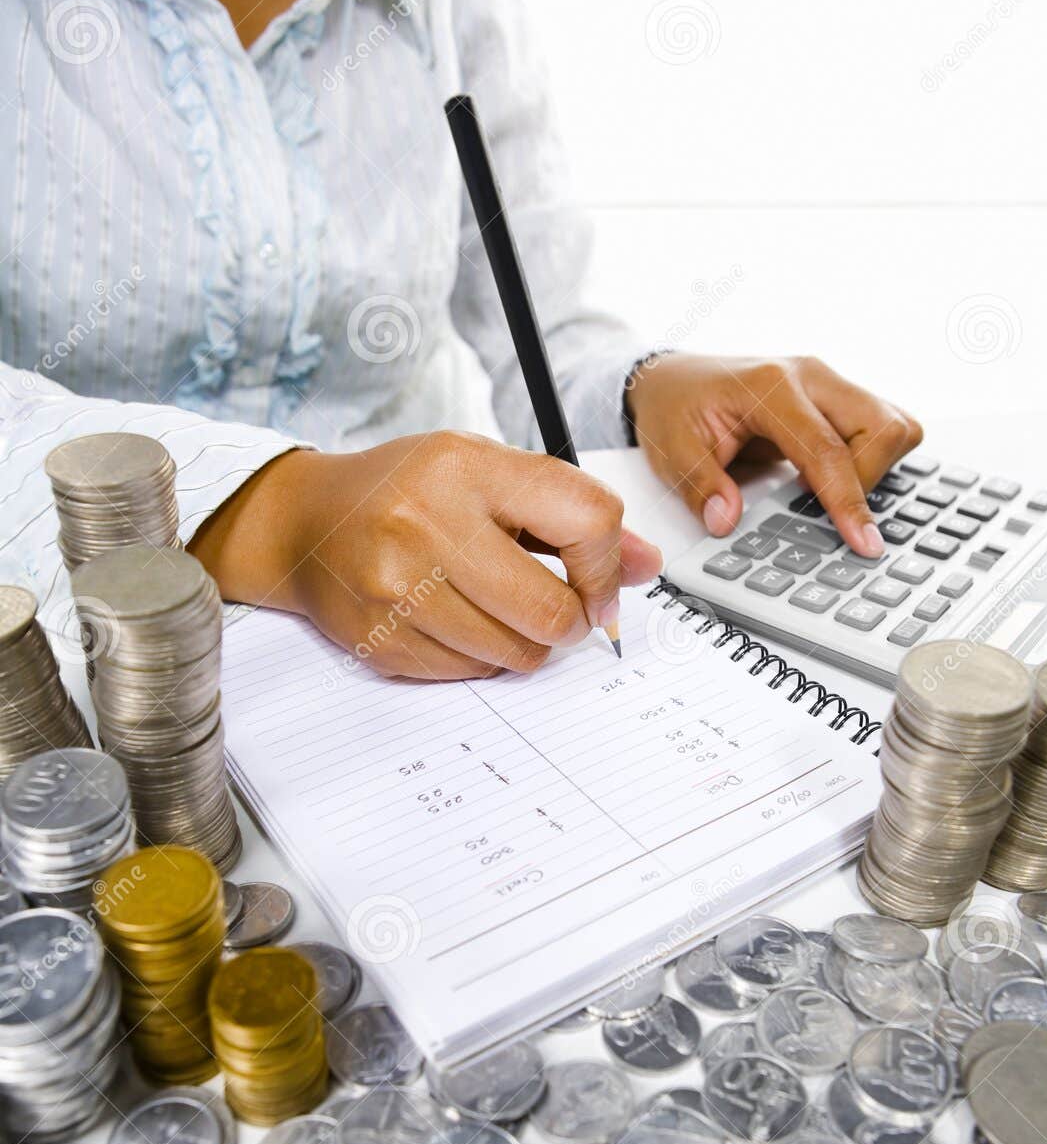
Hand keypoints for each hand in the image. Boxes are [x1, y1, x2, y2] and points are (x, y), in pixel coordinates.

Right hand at [190, 433, 661, 678]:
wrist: (304, 526)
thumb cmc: (405, 491)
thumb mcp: (487, 472)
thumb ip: (569, 511)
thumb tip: (644, 565)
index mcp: (465, 468)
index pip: (585, 520)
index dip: (608, 565)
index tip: (601, 583)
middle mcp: (426, 525)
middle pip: (553, 611)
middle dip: (571, 620)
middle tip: (557, 608)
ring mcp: (398, 590)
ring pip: (516, 656)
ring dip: (525, 645)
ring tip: (498, 610)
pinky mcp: (382, 642)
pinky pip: (470, 675)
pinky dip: (478, 658)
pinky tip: (454, 622)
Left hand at [627, 353, 922, 557]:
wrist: (674, 379)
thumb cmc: (676, 409)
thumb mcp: (673, 452)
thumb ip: (701, 488)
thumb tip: (726, 520)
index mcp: (770, 386)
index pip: (827, 448)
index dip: (848, 500)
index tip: (863, 542)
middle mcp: (810, 376)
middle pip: (882, 427)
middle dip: (869, 479)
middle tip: (826, 509)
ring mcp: (828, 384)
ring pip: (892, 424)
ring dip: (876, 468)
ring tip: (829, 492)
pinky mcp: (837, 398)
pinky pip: (881, 427)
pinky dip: (873, 459)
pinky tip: (837, 478)